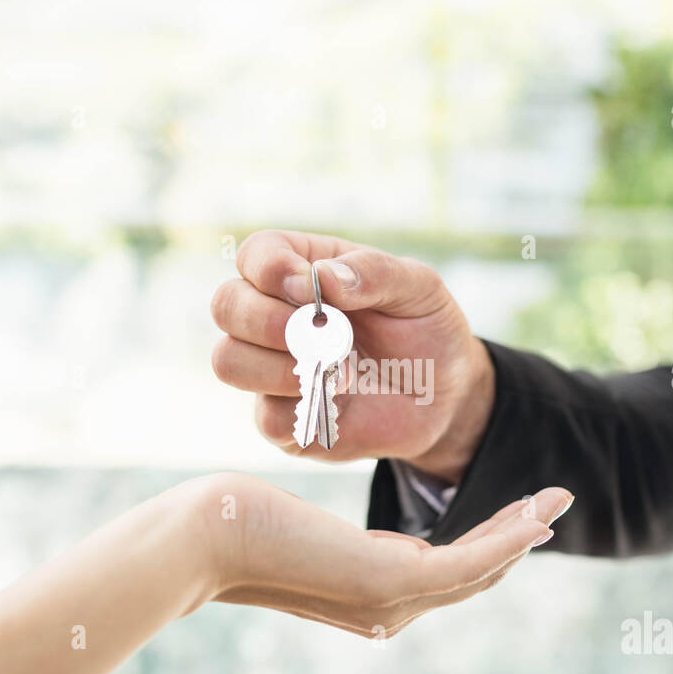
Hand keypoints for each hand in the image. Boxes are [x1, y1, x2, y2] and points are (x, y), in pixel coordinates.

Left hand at [180, 473, 572, 637]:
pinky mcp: (389, 580)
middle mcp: (388, 613)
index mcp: (372, 602)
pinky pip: (468, 563)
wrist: (206, 540)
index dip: (488, 546)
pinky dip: (508, 539)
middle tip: (550, 507)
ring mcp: (391, 602)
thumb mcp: (304, 531)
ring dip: (522, 535)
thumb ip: (340, 546)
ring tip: (555, 502)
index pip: (445, 578)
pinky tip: (535, 517)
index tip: (516, 514)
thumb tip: (351, 541)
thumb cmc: (240, 527)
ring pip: (479, 571)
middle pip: (472, 578)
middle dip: (514, 539)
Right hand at [210, 230, 493, 482]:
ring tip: (339, 372)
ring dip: (278, 367)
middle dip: (264, 320)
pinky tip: (340, 401)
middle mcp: (275, 315)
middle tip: (317, 336)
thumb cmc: (424, 328)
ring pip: (228, 361)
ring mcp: (272, 368)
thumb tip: (322, 280)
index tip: (310, 289)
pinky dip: (302, 409)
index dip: (268, 269)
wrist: (446, 396)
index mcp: (301, 270)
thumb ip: (374, 272)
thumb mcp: (417, 288)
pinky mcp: (283, 418)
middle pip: (226, 305)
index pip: (254, 255)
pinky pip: (265, 417)